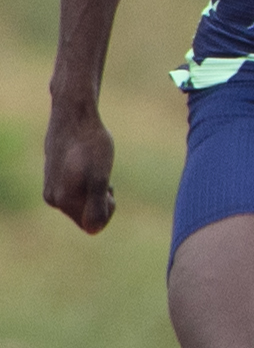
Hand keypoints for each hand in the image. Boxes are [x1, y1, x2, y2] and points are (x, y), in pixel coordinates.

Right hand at [43, 100, 116, 233]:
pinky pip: (76, 190)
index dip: (108, 209)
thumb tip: (94, 231)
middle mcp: (53, 198)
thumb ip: (97, 205)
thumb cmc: (91, 146)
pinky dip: (87, 181)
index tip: (109, 188)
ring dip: (95, 190)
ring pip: (83, 201)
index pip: (93, 225)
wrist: (74, 116)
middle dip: (101, 200)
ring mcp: (50, 187)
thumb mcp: (100, 177)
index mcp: (63, 202)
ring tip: (95, 168)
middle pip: (87, 215)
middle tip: (103, 176)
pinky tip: (86, 164)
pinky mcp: (52, 176)